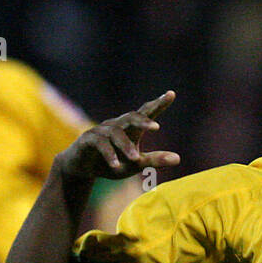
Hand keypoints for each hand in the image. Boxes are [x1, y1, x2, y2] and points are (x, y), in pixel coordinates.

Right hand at [55, 92, 180, 184]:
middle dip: (143, 120)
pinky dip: (109, 154)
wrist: (82, 168)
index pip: (146, 113)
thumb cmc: (113, 162)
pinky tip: (115, 165)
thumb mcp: (135, 165)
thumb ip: (154, 160)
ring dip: (126, 147)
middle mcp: (117, 125)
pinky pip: (100, 144)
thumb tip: (178, 159)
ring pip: (116, 134)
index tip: (171, 94)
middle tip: (156, 128)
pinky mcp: (88, 140)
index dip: (158, 103)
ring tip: (135, 159)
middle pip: (132, 116)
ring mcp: (102, 131)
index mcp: (131, 128)